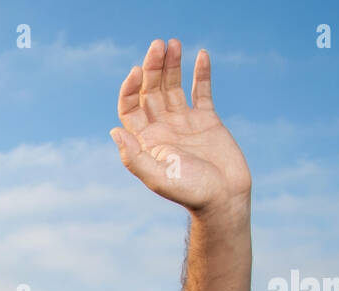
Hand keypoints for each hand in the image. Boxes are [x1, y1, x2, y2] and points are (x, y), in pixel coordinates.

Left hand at [110, 39, 251, 218]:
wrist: (224, 198)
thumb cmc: (190, 192)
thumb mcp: (157, 177)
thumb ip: (135, 157)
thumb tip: (114, 131)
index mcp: (146, 140)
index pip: (130, 107)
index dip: (130, 88)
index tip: (136, 71)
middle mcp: (162, 128)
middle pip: (151, 91)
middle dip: (153, 67)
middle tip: (158, 45)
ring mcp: (184, 122)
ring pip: (173, 87)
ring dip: (172, 65)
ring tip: (173, 44)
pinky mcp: (207, 120)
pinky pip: (201, 91)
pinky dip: (201, 74)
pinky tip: (201, 55)